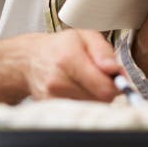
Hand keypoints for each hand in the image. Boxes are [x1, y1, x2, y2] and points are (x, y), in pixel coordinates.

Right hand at [5, 29, 122, 101]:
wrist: (30, 59)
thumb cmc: (60, 46)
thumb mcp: (85, 37)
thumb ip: (104, 52)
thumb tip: (116, 71)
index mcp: (69, 59)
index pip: (104, 87)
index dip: (117, 84)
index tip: (117, 78)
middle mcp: (58, 81)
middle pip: (100, 100)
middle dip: (106, 89)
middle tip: (100, 77)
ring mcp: (52, 97)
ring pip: (91, 106)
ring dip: (95, 97)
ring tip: (86, 82)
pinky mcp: (50, 108)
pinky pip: (79, 111)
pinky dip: (83, 102)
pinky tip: (77, 90)